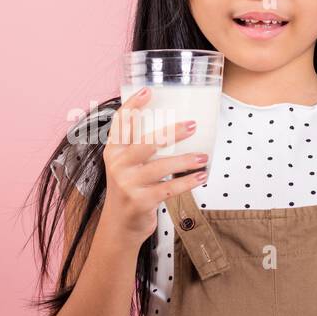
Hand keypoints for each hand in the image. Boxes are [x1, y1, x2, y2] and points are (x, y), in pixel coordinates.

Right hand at [99, 86, 208, 244]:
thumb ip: (140, 147)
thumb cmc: (130, 188)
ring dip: (186, 161)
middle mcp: (118, 165)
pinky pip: (169, 188)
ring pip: (161, 167)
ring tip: (203, 156)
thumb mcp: (126, 165)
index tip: (148, 91)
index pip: (120, 123)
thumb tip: (174, 124)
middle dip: (171, 133)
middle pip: (145, 143)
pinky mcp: (140, 201)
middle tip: (192, 125)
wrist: (120, 225)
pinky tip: (201, 176)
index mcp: (113, 151)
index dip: (133, 105)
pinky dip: (188, 182)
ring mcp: (128, 184)